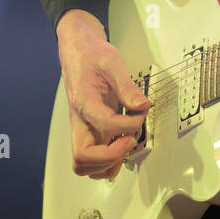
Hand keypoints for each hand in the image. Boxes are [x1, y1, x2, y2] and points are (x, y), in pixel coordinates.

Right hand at [56, 11, 151, 178]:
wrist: (77, 52)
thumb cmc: (92, 56)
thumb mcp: (112, 62)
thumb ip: (127, 85)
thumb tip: (141, 105)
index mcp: (84, 102)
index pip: (104, 125)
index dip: (127, 126)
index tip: (140, 115)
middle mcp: (81, 121)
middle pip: (82, 158)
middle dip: (110, 156)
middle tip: (129, 140)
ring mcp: (84, 128)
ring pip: (84, 166)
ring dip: (108, 164)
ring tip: (126, 144)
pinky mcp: (90, 131)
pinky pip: (93, 159)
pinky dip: (108, 162)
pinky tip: (123, 143)